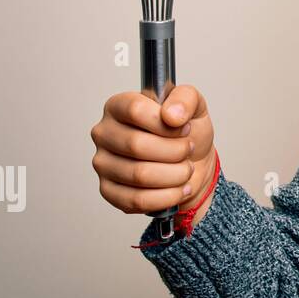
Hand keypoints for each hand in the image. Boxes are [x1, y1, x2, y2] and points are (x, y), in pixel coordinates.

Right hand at [91, 85, 216, 228]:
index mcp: (118, 106)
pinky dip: (167, 196)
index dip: (166, 124)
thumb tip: (171, 115)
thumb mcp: (195, 106)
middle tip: (188, 150)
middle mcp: (104, 133)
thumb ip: (185, 98)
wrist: (195, 162)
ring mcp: (103, 164)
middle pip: (136, 145)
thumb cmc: (188, 132)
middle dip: (175, 151)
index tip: (185, 129)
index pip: (135, 110)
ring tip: (186, 169)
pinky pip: (137, 199)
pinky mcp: (108, 191)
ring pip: (139, 175)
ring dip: (175, 174)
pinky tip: (180, 188)